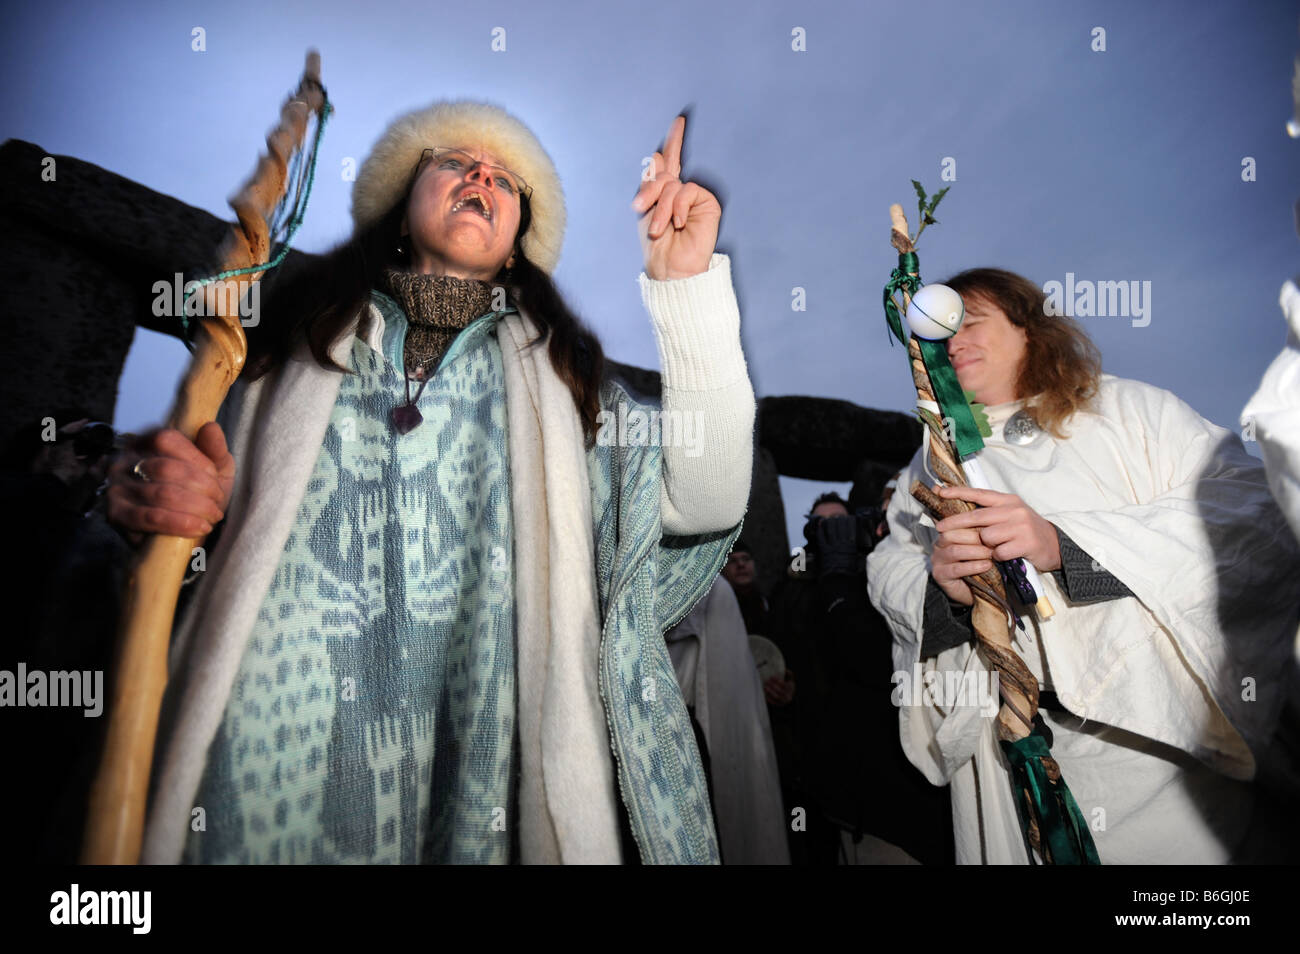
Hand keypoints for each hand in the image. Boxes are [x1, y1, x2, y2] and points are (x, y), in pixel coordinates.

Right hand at [106, 422, 234, 541]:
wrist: (186, 532)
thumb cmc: (198, 494)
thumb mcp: (215, 468)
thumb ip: (214, 448)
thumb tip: (210, 427)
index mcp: (147, 442)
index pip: (166, 440)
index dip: (197, 460)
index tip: (216, 479)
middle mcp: (125, 460)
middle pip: (166, 468)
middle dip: (201, 488)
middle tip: (217, 502)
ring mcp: (117, 487)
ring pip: (162, 494)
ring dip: (196, 507)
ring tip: (212, 515)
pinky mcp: (117, 515)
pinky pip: (152, 518)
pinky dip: (181, 523)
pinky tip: (200, 527)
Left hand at [631, 114, 720, 279]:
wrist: (670, 266)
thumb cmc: (657, 245)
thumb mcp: (645, 211)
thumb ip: (651, 183)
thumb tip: (655, 156)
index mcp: (666, 192)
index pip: (670, 161)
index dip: (675, 140)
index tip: (680, 120)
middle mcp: (681, 191)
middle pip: (663, 172)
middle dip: (649, 191)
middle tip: (640, 210)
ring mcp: (695, 197)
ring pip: (672, 184)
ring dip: (660, 207)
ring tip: (659, 228)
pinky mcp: (707, 203)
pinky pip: (687, 191)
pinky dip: (678, 207)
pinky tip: (680, 223)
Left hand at [764, 671, 795, 705]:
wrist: (789, 697)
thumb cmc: (788, 686)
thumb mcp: (790, 680)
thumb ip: (789, 674)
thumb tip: (785, 669)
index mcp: (791, 689)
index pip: (784, 685)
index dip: (778, 681)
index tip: (771, 677)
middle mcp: (788, 696)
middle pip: (780, 691)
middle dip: (773, 686)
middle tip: (766, 681)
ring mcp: (784, 701)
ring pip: (777, 697)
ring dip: (770, 692)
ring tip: (764, 687)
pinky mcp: (779, 704)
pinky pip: (773, 702)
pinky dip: (769, 697)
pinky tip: (764, 693)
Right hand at [930, 522, 993, 606]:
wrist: (974, 592)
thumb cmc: (979, 565)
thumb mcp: (981, 546)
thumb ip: (982, 535)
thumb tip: (996, 524)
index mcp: (947, 534)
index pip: (954, 523)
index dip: (972, 524)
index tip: (991, 528)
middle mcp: (938, 545)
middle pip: (951, 535)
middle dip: (973, 538)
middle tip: (992, 543)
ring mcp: (937, 560)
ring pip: (954, 551)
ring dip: (975, 552)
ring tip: (990, 555)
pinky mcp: (939, 575)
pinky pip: (956, 568)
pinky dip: (973, 566)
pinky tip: (986, 566)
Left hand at [935, 485, 1060, 575]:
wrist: (1054, 545)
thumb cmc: (1025, 531)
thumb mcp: (1009, 515)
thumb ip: (988, 512)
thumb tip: (958, 510)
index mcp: (1008, 501)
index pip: (979, 494)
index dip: (958, 492)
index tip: (940, 492)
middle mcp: (1014, 510)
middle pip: (977, 517)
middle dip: (955, 523)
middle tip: (940, 529)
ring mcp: (1021, 526)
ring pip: (987, 537)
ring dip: (986, 546)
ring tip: (997, 547)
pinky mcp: (1026, 543)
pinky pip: (998, 552)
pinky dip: (998, 557)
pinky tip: (1007, 555)